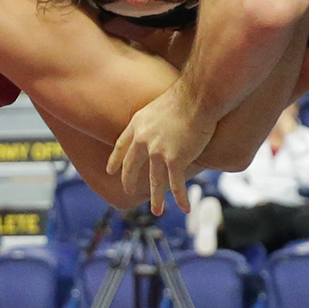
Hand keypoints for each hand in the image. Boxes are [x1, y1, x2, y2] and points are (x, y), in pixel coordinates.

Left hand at [107, 90, 211, 214]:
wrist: (198, 98)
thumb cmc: (186, 96)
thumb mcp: (159, 104)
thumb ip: (156, 119)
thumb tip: (163, 124)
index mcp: (138, 125)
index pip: (121, 145)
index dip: (116, 160)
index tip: (111, 170)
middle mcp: (143, 140)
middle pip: (132, 166)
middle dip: (129, 181)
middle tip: (128, 192)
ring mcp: (157, 152)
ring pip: (155, 181)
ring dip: (156, 199)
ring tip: (156, 211)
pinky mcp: (175, 160)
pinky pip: (176, 185)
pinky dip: (181, 198)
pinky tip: (184, 208)